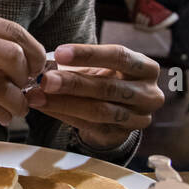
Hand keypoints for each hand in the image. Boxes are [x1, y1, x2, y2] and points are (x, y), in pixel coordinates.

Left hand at [24, 43, 163, 149]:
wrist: (120, 110)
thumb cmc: (109, 79)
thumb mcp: (103, 67)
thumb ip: (81, 64)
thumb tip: (44, 62)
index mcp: (147, 68)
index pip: (119, 57)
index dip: (89, 54)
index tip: (59, 53)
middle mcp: (149, 94)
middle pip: (108, 87)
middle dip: (72, 83)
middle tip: (45, 80)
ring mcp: (138, 118)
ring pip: (99, 110)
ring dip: (64, 103)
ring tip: (39, 96)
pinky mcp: (121, 136)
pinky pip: (89, 126)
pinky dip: (64, 115)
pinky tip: (46, 107)